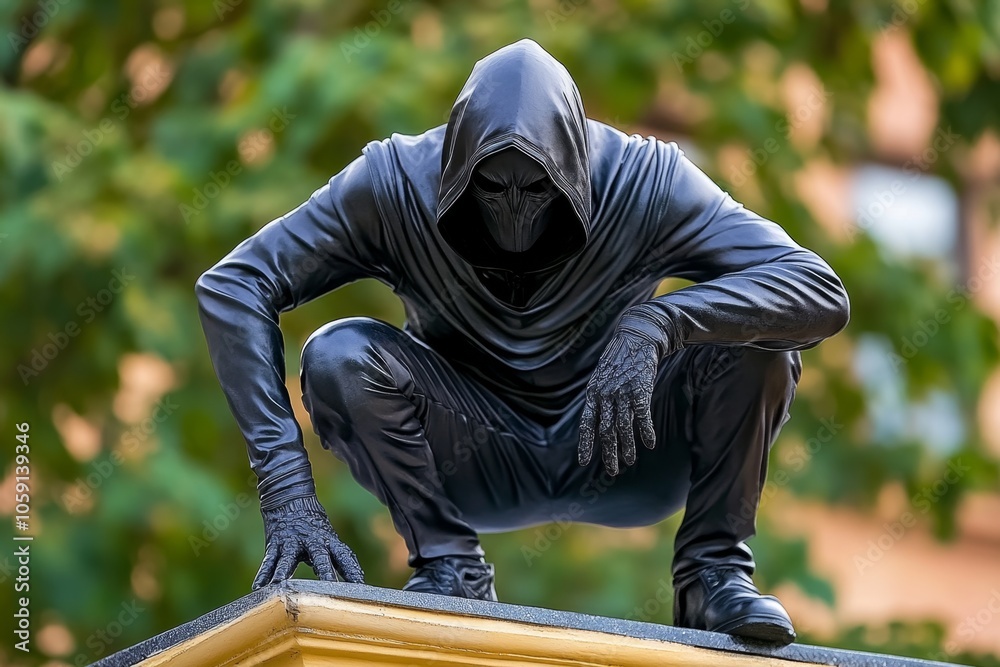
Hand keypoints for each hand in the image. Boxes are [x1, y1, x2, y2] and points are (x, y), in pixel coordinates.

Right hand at [252, 496, 364, 588]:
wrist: (289, 496)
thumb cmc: (312, 523)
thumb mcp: (326, 537)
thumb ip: (333, 559)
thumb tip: (342, 582)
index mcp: (328, 540)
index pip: (345, 556)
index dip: (353, 570)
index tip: (361, 585)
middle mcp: (311, 541)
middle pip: (320, 557)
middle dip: (325, 572)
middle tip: (330, 586)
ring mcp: (291, 542)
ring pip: (287, 559)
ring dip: (284, 572)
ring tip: (280, 584)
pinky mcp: (274, 544)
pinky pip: (269, 561)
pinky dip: (263, 574)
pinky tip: (258, 587)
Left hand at [578, 329, 657, 475]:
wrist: (637, 336)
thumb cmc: (621, 359)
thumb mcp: (603, 377)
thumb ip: (600, 397)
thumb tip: (598, 418)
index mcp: (593, 393)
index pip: (587, 424)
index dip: (585, 444)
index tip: (583, 462)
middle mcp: (605, 395)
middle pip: (605, 431)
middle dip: (608, 453)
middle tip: (612, 471)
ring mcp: (622, 392)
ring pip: (623, 427)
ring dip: (627, 447)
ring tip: (630, 461)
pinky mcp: (640, 389)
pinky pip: (642, 415)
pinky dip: (646, 431)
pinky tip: (650, 443)